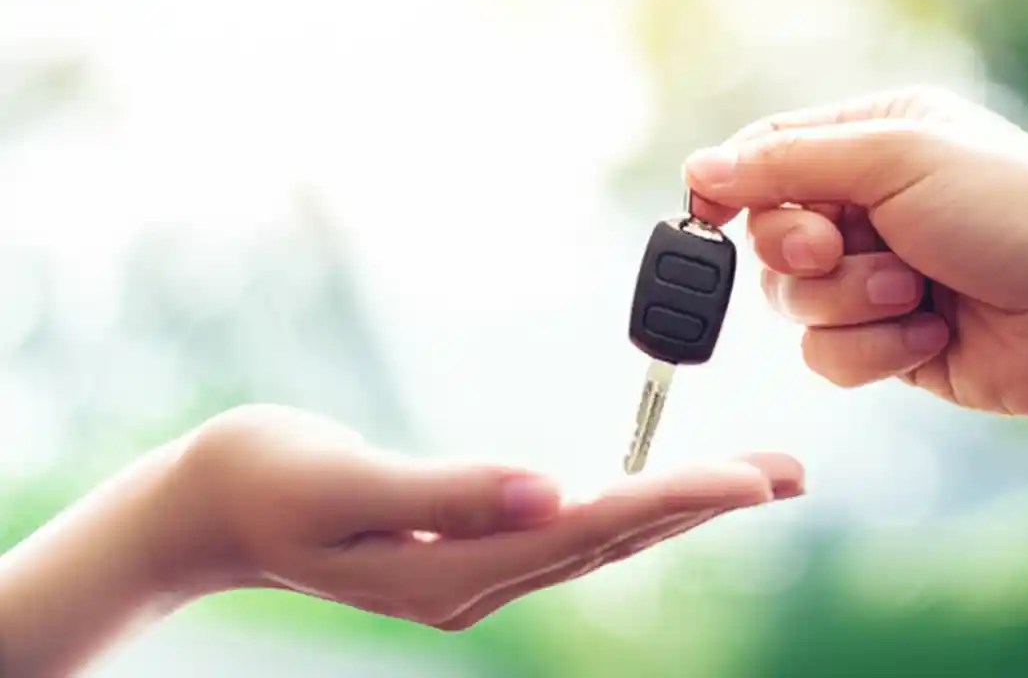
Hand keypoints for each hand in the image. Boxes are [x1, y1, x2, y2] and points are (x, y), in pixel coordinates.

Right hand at [161, 405, 801, 627]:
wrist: (209, 507)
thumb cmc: (265, 479)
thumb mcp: (343, 482)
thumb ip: (445, 493)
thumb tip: (549, 490)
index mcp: (454, 568)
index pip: (592, 530)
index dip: (678, 503)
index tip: (755, 480)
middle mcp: (478, 581)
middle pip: (616, 541)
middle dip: (706, 508)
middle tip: (790, 473)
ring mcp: (475, 571)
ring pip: (602, 541)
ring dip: (680, 509)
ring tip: (754, 480)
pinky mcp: (469, 549)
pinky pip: (572, 532)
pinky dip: (629, 508)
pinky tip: (660, 493)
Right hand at [683, 86, 1027, 421]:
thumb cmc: (1018, 216)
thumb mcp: (897, 160)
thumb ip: (788, 164)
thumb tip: (698, 168)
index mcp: (875, 140)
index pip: (768, 153)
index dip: (730, 184)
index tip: (704, 212)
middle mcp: (871, 208)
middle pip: (771, 237)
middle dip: (807, 254)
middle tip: (844, 248)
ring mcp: (878, 279)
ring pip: (794, 305)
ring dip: (851, 304)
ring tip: (917, 293)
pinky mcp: (889, 343)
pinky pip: (827, 355)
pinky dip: (876, 350)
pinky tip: (934, 334)